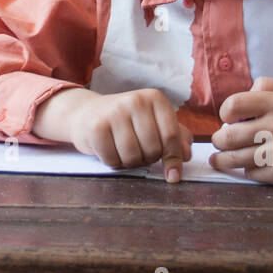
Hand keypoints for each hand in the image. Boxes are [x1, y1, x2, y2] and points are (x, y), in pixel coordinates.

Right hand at [57, 88, 191, 180]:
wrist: (86, 113)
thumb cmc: (126, 121)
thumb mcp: (153, 121)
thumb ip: (176, 136)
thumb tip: (187, 156)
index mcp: (154, 98)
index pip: (171, 135)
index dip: (174, 159)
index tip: (173, 174)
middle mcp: (135, 100)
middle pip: (153, 149)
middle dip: (147, 158)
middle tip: (138, 150)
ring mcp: (114, 112)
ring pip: (133, 157)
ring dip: (130, 162)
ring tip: (124, 150)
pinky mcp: (96, 127)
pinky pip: (113, 160)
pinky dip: (113, 163)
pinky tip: (109, 150)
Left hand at [210, 77, 272, 183]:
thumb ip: (262, 87)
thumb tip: (234, 108)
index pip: (232, 106)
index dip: (226, 113)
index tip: (230, 117)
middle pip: (227, 136)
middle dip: (220, 139)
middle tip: (222, 139)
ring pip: (234, 158)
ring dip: (225, 158)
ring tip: (222, 156)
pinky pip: (251, 173)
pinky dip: (249, 168)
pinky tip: (255, 163)